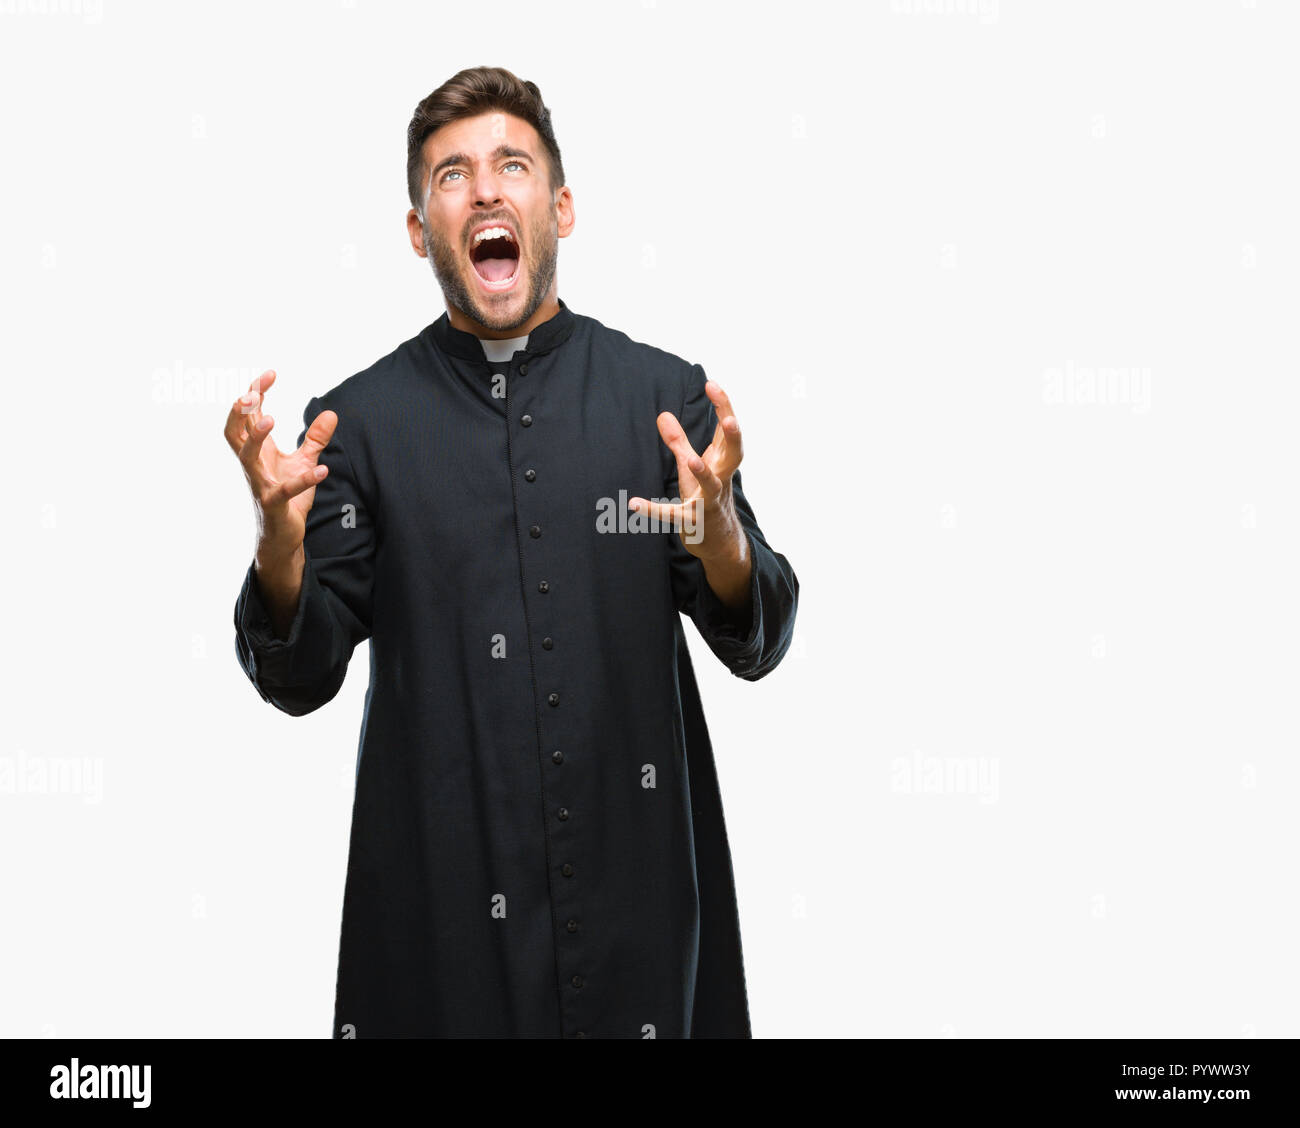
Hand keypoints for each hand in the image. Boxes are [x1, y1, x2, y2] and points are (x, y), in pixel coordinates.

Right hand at [223, 369, 336, 560]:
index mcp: (258, 451)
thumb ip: (315, 439)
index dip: (255, 394)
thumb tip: (331, 413)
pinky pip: (284, 491)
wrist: (283, 535)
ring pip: (246, 457)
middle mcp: (253, 464)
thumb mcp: (305, 462)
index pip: (248, 416)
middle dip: (238, 412)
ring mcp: (260, 484)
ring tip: (272, 419)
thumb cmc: (288, 497)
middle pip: (233, 432)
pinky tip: (322, 471)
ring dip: (255, 437)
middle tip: (250, 394)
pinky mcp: (273, 504)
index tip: (270, 374)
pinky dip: (303, 480)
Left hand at [629, 380, 745, 564]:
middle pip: (734, 455)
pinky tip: (634, 504)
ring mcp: (709, 501)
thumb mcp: (693, 466)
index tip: (712, 383)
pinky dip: (653, 510)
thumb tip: (662, 414)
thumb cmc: (707, 497)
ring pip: (711, 487)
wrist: (720, 541)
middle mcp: (721, 479)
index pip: (727, 431)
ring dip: (703, 474)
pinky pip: (673, 516)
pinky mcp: (693, 522)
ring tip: (692, 461)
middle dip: (733, 437)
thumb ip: (678, 441)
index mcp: (722, 463)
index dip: (723, 407)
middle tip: (729, 419)